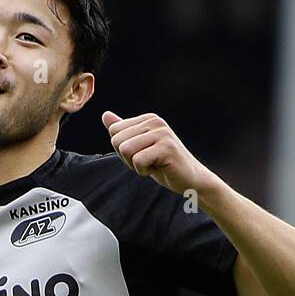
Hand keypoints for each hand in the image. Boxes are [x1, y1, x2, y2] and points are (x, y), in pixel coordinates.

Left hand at [102, 110, 216, 197]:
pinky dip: (144, 170)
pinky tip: (159, 168)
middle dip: (127, 158)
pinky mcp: (166, 147)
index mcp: (148, 118)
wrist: (190, 180)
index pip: (114, 131)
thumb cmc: (163, 165)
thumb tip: (105, 115)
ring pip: (125, 149)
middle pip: (117, 140)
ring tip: (153, 164)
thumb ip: (123, 131)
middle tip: (148, 162)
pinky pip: (138, 160)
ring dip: (135, 165)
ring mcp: (162, 133)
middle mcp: (155, 121)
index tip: (142, 154)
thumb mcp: (139, 147)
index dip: (122, 150)